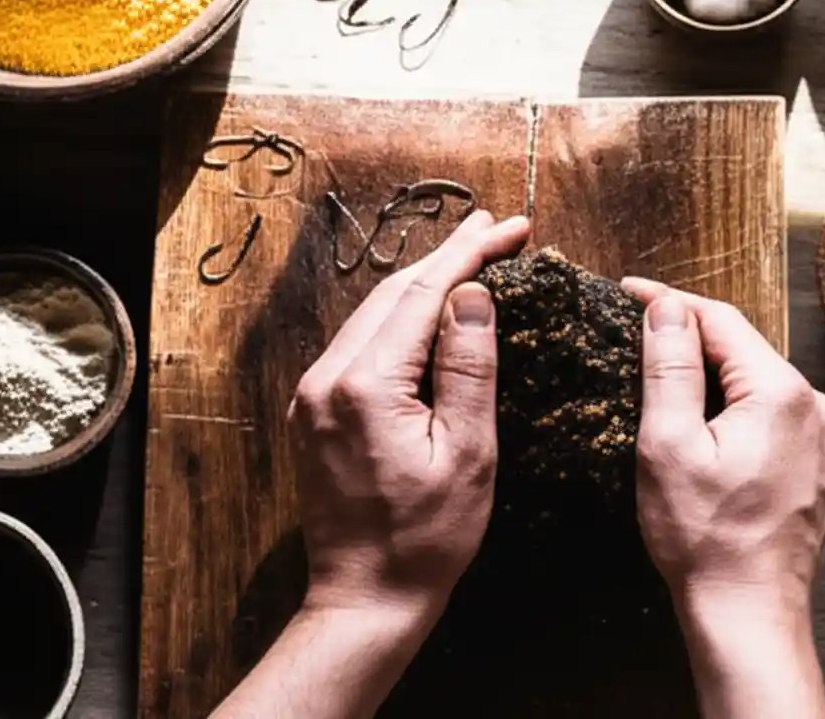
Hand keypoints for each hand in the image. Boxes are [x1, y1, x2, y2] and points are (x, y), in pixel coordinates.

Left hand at [289, 211, 531, 616]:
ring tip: (467, 256)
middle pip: (391, 295)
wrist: (365, 596)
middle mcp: (326, 379)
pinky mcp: (314, 411)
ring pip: (372, 315)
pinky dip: (397, 319)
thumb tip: (473, 296)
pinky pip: (358, 345)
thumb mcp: (467, 454)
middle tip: (493, 229)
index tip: (511, 228)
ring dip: (421, 285)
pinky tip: (425, 311)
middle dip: (445, 258)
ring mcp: (313, 395)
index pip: (423, 296)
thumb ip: (470, 368)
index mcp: (366, 386)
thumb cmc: (425, 538)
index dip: (470, 254)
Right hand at [622, 277, 824, 611]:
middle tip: (638, 340)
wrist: (750, 613)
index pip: (720, 319)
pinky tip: (709, 436)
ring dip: (716, 380)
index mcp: (781, 393)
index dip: (670, 302)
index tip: (627, 293)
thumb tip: (667, 309)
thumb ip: (669, 367)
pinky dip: (741, 414)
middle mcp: (818, 408)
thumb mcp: (668, 445)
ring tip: (667, 390)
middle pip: (743, 351)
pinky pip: (778, 420)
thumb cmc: (705, 538)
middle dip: (691, 341)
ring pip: (760, 386)